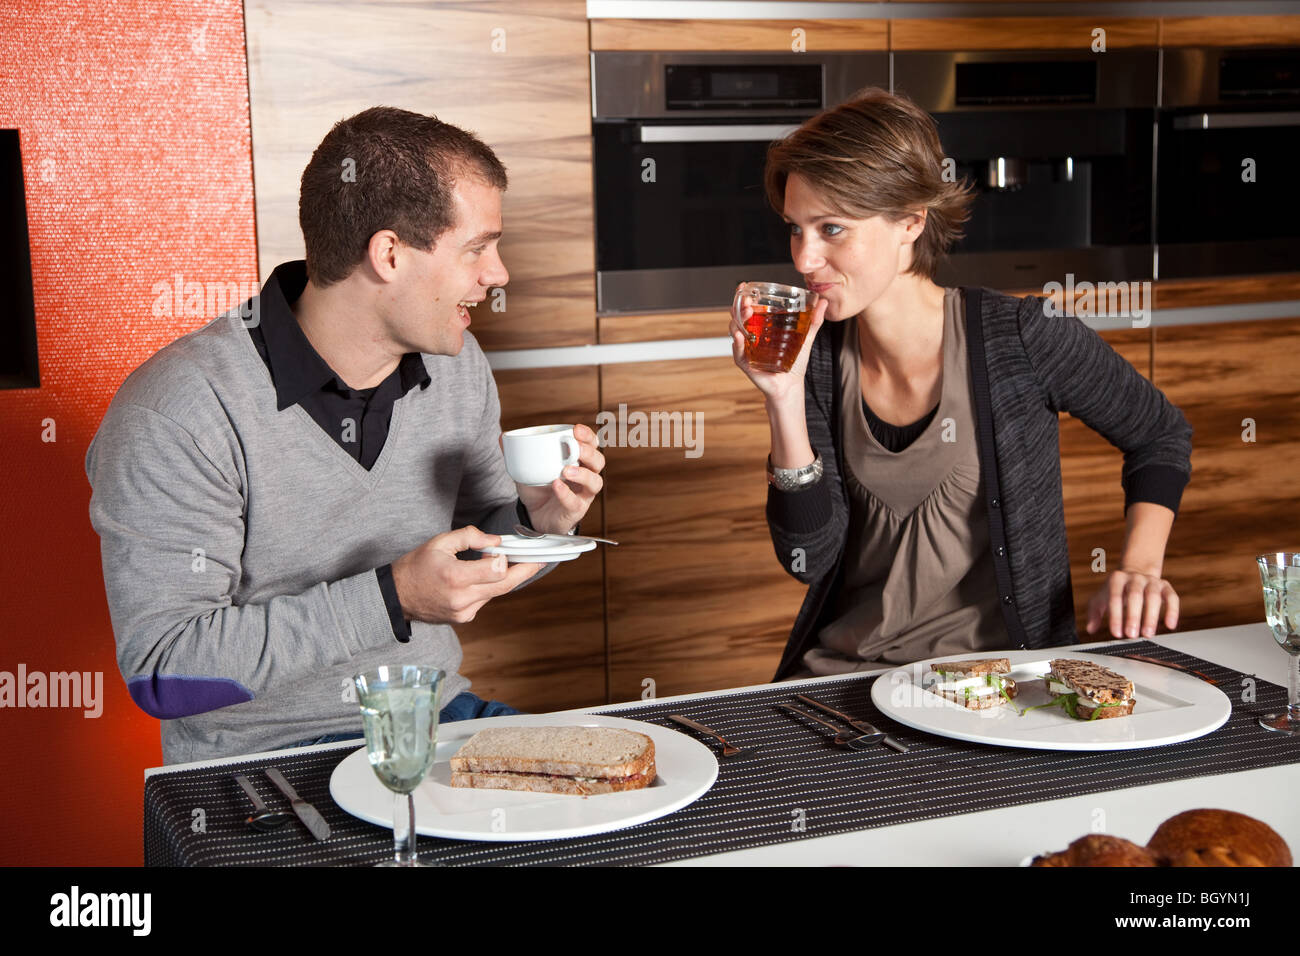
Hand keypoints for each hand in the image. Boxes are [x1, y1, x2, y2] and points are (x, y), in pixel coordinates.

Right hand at [391, 526, 542, 624]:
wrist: (397, 597)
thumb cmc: (416, 567)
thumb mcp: (439, 542)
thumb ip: (470, 537)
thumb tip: (496, 541)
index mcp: (455, 577)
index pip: (497, 570)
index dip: (504, 558)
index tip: (502, 549)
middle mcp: (462, 598)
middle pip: (506, 585)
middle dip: (525, 571)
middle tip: (539, 560)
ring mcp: (465, 612)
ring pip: (497, 593)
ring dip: (504, 578)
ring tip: (506, 564)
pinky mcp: (465, 618)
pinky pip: (486, 600)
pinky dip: (489, 587)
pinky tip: (480, 578)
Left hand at [513, 423, 604, 534]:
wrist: (533, 515)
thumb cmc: (537, 488)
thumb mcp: (527, 467)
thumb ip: (517, 453)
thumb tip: (503, 436)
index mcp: (578, 461)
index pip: (592, 445)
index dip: (587, 436)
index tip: (576, 429)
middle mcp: (585, 476)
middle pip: (598, 461)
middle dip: (589, 452)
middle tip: (575, 447)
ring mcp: (583, 494)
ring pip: (595, 482)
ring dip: (583, 474)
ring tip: (566, 469)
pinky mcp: (576, 510)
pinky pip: (576, 502)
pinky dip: (566, 493)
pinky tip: (557, 485)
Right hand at [729, 285, 826, 406]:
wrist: (791, 384)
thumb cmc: (794, 362)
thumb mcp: (805, 338)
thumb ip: (813, 320)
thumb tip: (823, 302)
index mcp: (761, 327)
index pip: (749, 308)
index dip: (744, 296)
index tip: (745, 286)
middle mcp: (751, 335)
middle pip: (738, 316)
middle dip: (739, 306)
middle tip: (746, 300)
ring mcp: (746, 348)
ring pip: (735, 330)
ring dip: (738, 320)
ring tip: (746, 313)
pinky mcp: (745, 362)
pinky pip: (738, 351)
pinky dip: (736, 343)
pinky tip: (739, 336)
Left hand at [1085, 568, 1179, 638]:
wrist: (1134, 574)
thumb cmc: (1115, 591)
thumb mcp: (1100, 599)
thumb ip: (1094, 613)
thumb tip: (1090, 629)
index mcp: (1116, 580)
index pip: (1115, 598)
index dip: (1116, 616)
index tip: (1116, 634)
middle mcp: (1135, 578)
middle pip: (1135, 595)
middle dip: (1133, 616)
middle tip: (1132, 635)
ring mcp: (1151, 581)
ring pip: (1153, 596)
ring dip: (1151, 616)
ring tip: (1147, 634)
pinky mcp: (1166, 586)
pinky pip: (1172, 598)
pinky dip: (1172, 611)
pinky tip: (1170, 625)